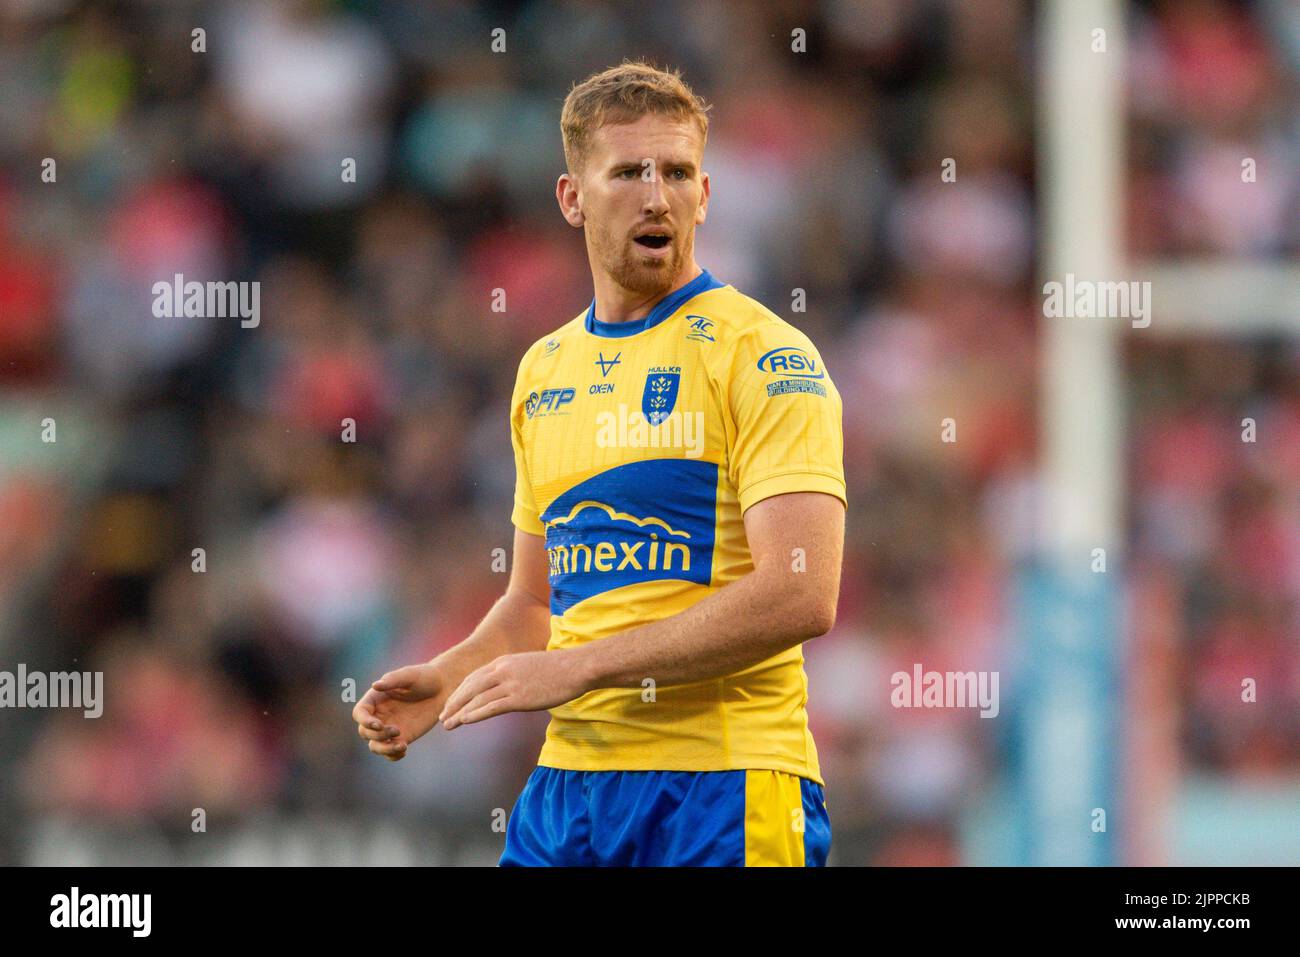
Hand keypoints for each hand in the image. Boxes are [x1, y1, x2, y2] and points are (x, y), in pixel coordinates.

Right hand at [353, 663, 445, 760]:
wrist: (442, 688)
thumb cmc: (424, 677)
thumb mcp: (409, 675)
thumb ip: (392, 680)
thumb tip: (375, 685)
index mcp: (375, 699)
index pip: (359, 713)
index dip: (364, 721)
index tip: (378, 725)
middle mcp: (379, 715)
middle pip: (364, 732)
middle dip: (377, 735)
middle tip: (397, 730)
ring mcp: (389, 728)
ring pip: (375, 746)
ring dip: (384, 749)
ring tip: (402, 746)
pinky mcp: (403, 737)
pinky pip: (391, 752)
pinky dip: (393, 755)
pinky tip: (404, 749)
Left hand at [439, 650, 589, 729]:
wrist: (576, 667)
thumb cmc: (559, 669)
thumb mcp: (530, 666)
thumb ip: (515, 674)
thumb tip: (510, 686)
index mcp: (504, 662)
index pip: (474, 677)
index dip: (460, 691)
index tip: (452, 703)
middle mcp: (503, 670)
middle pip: (470, 687)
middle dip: (454, 703)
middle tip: (442, 716)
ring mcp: (510, 684)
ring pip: (476, 699)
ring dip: (459, 713)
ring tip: (447, 724)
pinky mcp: (519, 697)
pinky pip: (490, 707)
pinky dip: (474, 715)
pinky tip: (464, 722)